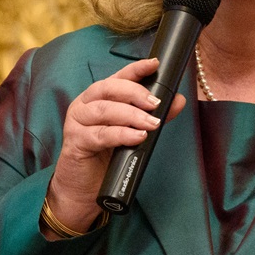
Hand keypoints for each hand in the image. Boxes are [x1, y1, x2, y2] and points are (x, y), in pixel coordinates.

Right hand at [47, 57, 186, 231]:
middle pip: (108, 88)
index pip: (117, 77)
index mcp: (97, 98)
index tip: (154, 64)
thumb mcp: (131, 134)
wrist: (82, 189)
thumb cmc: (106, 159)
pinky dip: (121, 134)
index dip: (135, 69)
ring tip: (151, 123)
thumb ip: (152, 116)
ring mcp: (77, 123)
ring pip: (104, 110)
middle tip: (156, 103)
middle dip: (135, 93)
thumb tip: (178, 100)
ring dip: (131, 115)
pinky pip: (100, 134)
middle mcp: (84, 105)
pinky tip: (137, 137)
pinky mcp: (75, 142)